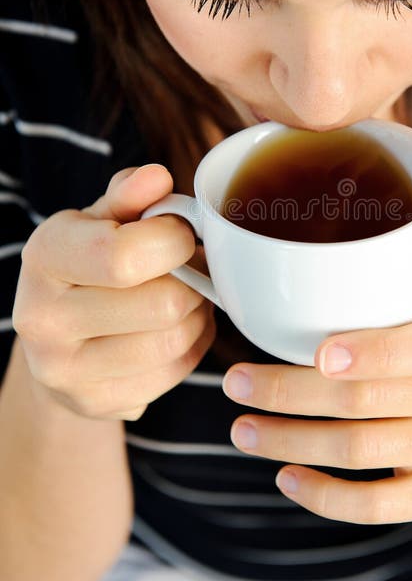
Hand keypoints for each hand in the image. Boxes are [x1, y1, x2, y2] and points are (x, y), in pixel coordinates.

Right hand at [12, 165, 215, 420]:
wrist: (56, 338)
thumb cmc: (90, 263)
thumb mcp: (101, 220)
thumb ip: (130, 195)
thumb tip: (158, 177)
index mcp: (45, 257)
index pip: (125, 256)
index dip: (175, 241)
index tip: (179, 236)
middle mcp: (43, 318)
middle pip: (163, 304)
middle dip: (194, 281)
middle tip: (193, 269)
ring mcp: (65, 370)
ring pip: (175, 341)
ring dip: (199, 314)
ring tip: (189, 295)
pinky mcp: (95, 403)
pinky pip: (175, 373)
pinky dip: (193, 346)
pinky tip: (179, 326)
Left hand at [222, 296, 411, 523]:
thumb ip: (377, 307)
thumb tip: (277, 291)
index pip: (408, 350)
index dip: (365, 353)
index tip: (316, 353)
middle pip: (363, 401)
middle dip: (288, 393)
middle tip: (235, 384)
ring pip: (359, 451)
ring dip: (290, 441)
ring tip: (243, 431)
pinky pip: (375, 506)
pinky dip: (324, 496)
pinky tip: (286, 477)